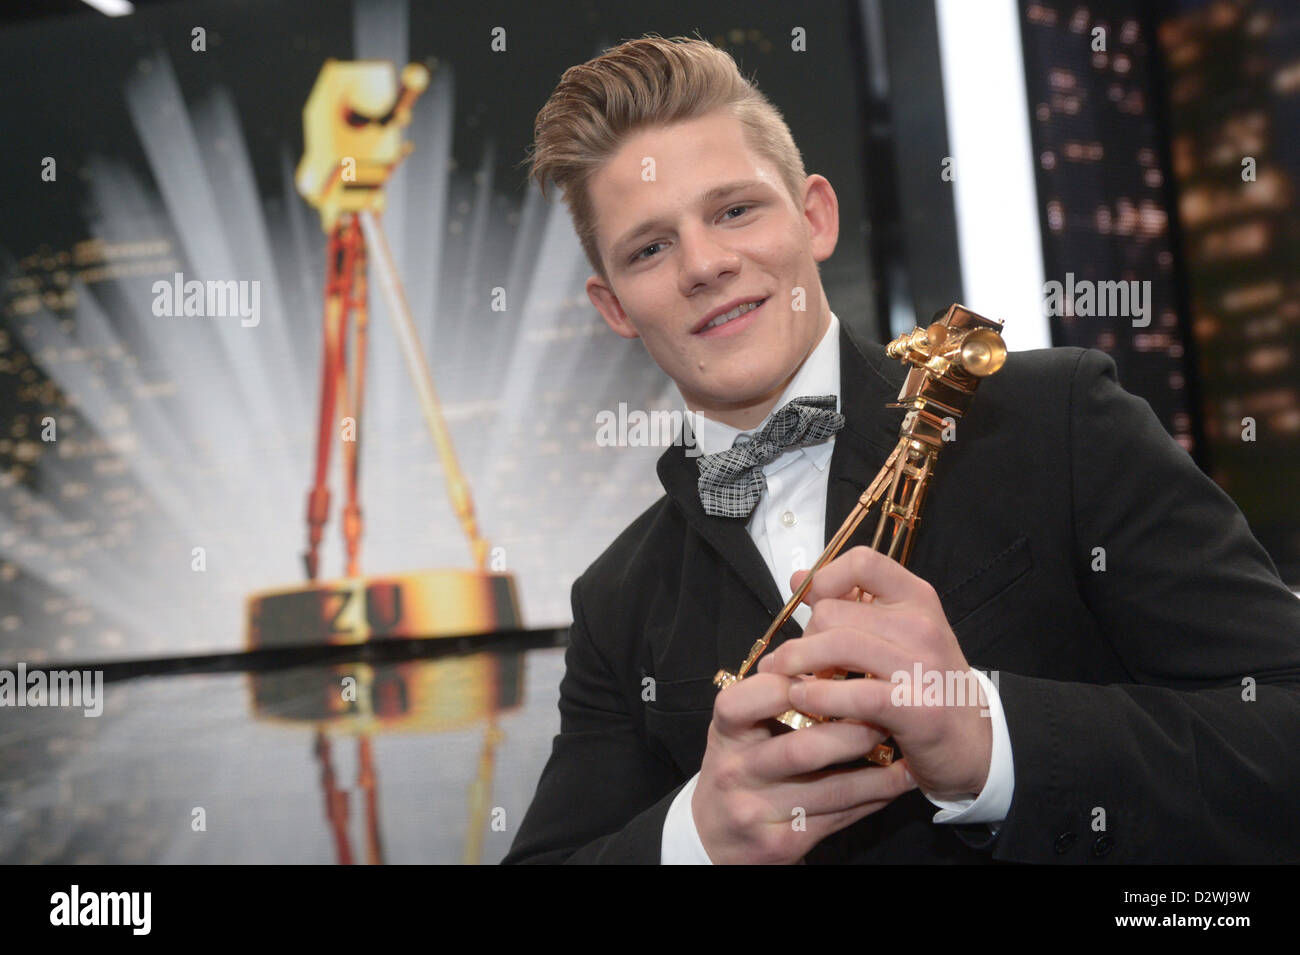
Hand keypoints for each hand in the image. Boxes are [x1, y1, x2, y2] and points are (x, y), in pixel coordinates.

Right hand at [692, 669, 916, 863]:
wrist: (716, 837)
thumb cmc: (740, 767)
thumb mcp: (741, 728)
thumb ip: (774, 698)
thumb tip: (834, 660)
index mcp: (726, 731)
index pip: (762, 696)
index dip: (806, 682)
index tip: (845, 672)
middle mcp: (734, 771)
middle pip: (803, 748)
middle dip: (854, 730)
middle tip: (889, 715)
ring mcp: (755, 811)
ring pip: (831, 788)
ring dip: (877, 769)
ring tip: (905, 747)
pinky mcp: (781, 844)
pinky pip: (839, 817)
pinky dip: (874, 797)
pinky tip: (896, 781)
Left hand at [757, 545, 992, 801]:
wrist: (972, 742)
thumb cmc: (924, 684)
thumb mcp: (896, 634)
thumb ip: (851, 605)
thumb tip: (800, 578)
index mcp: (917, 598)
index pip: (863, 562)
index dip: (826, 577)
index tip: (811, 604)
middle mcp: (922, 625)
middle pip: (834, 611)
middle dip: (804, 636)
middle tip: (796, 660)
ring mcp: (922, 667)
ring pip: (837, 645)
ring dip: (798, 663)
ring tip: (786, 679)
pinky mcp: (916, 709)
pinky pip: (854, 693)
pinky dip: (819, 696)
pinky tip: (804, 700)